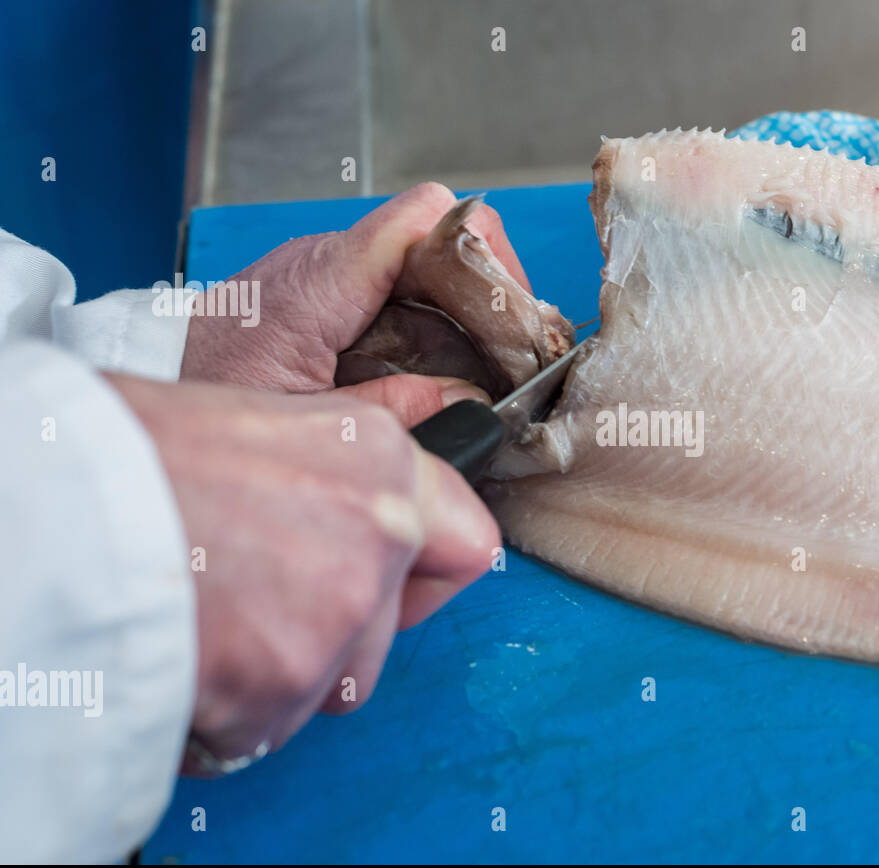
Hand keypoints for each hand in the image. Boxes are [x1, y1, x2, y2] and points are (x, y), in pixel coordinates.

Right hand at [107, 371, 499, 773]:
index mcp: (377, 459)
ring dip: (286, 671)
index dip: (427, 571)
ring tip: (209, 622)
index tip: (397, 578)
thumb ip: (339, 463)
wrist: (49, 508)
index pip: (468, 542)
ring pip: (337, 680)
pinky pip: (271, 724)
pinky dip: (229, 711)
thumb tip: (389, 477)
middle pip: (394, 625)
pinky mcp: (283, 687)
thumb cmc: (126, 452)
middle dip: (339, 628)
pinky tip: (182, 654)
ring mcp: (337, 615)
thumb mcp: (255, 420)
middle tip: (262, 602)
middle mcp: (378, 535)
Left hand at [179, 182, 530, 393]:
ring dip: (460, 308)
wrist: (155, 419)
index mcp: (319, 281)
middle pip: (435, 237)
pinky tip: (441, 364)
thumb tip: (473, 400)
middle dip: (483, 290)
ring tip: (484, 363)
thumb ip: (396, 414)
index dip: (482, 250)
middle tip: (511, 350)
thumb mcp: (314, 428)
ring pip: (421, 260)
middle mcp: (322, 260)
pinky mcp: (321, 289)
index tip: (511, 308)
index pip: (423, 215)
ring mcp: (321, 270)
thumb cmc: (218, 415)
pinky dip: (431, 316)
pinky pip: (396, 282)